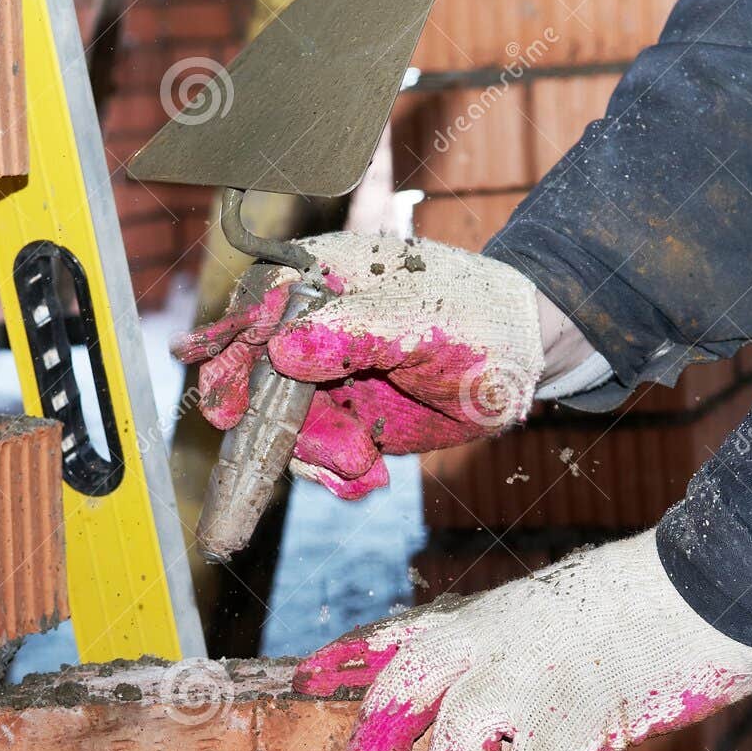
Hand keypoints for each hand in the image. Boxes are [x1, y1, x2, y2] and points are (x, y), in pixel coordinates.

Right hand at [172, 233, 545, 499]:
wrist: (523, 360)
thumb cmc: (479, 318)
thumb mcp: (423, 322)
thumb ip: (353, 332)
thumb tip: (282, 347)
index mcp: (319, 276)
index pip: (255, 308)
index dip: (232, 353)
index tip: (228, 404)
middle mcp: (309, 326)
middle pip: (254, 376)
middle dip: (270, 424)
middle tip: (283, 451)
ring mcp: (322, 376)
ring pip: (282, 425)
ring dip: (317, 453)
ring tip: (363, 462)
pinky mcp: (341, 418)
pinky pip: (315, 454)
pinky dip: (336, 472)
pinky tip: (369, 474)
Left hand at [292, 530, 751, 750]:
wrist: (713, 584)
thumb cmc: (646, 601)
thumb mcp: (560, 609)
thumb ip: (521, 652)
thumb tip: (505, 706)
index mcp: (491, 618)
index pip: (402, 634)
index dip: (349, 658)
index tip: (307, 679)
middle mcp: (497, 642)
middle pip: (408, 682)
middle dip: (379, 734)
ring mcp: (534, 677)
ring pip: (459, 736)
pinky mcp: (581, 716)